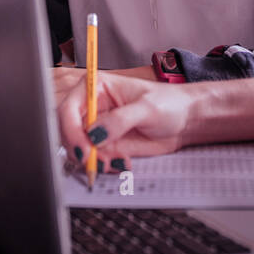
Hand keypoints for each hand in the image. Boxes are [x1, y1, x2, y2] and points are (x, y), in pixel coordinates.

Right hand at [54, 71, 197, 168]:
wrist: (186, 121)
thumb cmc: (170, 104)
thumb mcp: (147, 108)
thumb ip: (120, 120)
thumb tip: (96, 134)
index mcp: (97, 87)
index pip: (69, 108)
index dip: (71, 130)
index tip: (84, 149)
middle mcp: (93, 107)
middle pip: (67, 131)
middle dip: (79, 149)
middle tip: (97, 161)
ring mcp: (98, 128)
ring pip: (78, 148)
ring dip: (92, 160)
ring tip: (115, 162)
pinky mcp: (106, 145)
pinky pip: (94, 159)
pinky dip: (104, 166)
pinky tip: (122, 163)